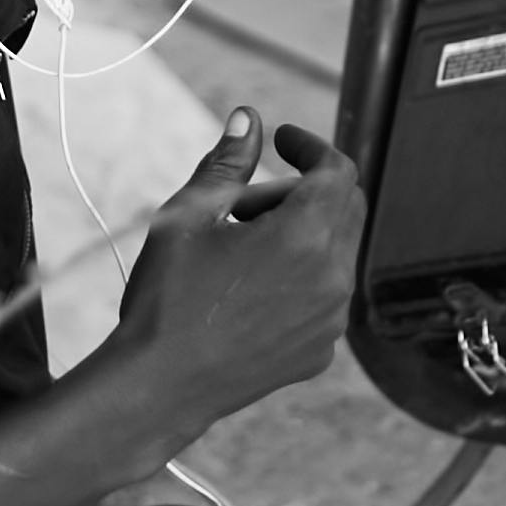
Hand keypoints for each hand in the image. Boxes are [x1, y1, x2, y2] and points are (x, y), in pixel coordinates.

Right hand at [109, 108, 362, 442]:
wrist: (159, 386)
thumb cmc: (167, 298)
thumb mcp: (187, 217)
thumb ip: (226, 164)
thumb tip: (248, 118)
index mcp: (304, 236)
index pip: (337, 170)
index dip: (309, 147)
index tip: (280, 142)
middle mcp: (332, 278)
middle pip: (346, 207)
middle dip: (303, 190)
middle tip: (243, 205)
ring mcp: (332, 321)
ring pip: (337, 251)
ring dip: (302, 234)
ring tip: (238, 250)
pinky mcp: (321, 351)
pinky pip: (327, 295)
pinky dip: (301, 276)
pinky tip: (247, 291)